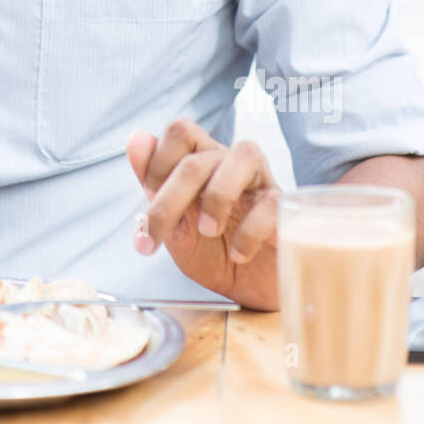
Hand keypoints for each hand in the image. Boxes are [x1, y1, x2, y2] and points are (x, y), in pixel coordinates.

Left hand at [127, 119, 280, 309]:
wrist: (252, 291)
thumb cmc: (214, 254)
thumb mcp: (175, 225)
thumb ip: (155, 183)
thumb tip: (136, 139)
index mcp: (203, 163)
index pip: (181, 132)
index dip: (157, 162)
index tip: (147, 200)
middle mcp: (232, 164)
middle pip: (198, 158)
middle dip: (169, 201)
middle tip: (157, 238)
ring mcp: (262, 183)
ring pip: (244, 155)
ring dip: (217, 196)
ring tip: (208, 231)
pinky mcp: (286, 210)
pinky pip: (272, 202)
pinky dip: (250, 231)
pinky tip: (238, 253)